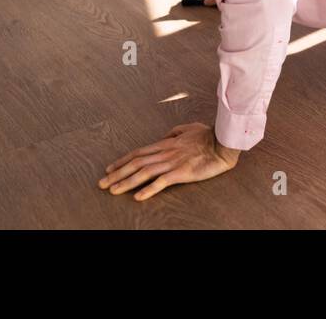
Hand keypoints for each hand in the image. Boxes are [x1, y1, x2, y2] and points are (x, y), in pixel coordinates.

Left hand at [99, 122, 239, 200]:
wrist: (223, 143)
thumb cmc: (208, 135)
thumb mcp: (189, 128)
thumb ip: (175, 132)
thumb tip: (166, 135)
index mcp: (166, 143)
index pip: (139, 152)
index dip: (122, 161)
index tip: (109, 169)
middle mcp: (165, 152)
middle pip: (136, 163)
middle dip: (117, 174)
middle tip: (102, 183)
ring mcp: (172, 162)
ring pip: (144, 172)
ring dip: (126, 182)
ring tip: (112, 191)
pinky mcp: (181, 172)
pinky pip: (162, 182)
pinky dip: (149, 189)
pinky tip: (138, 197)